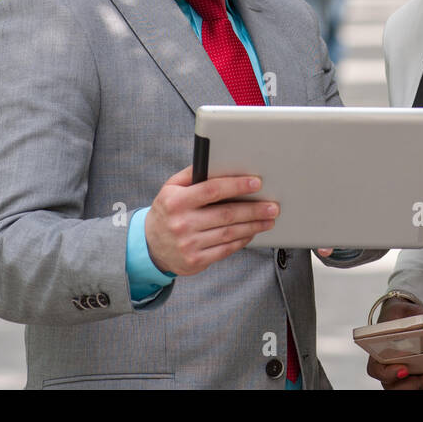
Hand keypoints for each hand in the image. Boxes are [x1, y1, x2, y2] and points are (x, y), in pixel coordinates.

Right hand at [143, 164, 276, 275]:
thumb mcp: (171, 187)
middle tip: (272, 206)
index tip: (256, 183)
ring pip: (229, 233)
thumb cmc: (168, 210)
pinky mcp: (195, 260)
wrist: (150, 245)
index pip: (211, 190)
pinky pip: (225, 249)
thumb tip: (217, 161)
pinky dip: (242, 241)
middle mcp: (182, 223)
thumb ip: (193, 173)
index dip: (236, 185)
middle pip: (226, 214)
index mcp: (176, 201)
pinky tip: (252, 232)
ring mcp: (188, 244)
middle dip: (253, 209)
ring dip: (253, 226)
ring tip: (269, 219)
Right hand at [364, 298, 422, 390]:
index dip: (389, 373)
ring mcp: (403, 378)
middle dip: (418, 385)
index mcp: (378, 354)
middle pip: (397, 387)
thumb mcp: (404, 312)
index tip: (404, 370)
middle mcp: (389, 370)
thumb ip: (412, 318)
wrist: (408, 318)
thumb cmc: (401, 316)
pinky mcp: (418, 379)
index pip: (377, 370)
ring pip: (413, 391)